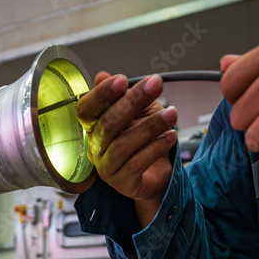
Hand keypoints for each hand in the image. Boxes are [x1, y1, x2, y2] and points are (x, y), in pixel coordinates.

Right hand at [76, 72, 177, 225]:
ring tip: (172, 113)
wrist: (158, 172)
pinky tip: (171, 136)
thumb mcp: (137, 111)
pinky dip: (156, 148)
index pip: (86, 110)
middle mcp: (95, 148)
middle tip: (157, 85)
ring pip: (123, 144)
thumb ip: (123, 95)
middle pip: (107, 124)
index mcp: (94, 127)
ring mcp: (107, 168)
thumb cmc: (145, 138)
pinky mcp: (123, 183)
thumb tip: (103, 75)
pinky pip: (137, 163)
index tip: (122, 79)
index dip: (101, 94)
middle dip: (133, 101)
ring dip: (150, 126)